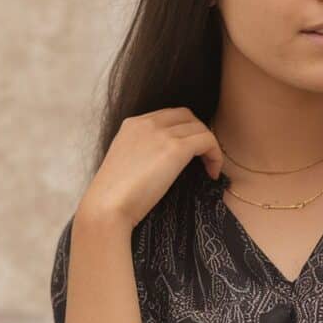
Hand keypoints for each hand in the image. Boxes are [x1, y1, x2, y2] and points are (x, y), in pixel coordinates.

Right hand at [80, 107, 223, 230]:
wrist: (107, 207)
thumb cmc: (113, 196)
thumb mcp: (125, 162)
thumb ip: (143, 152)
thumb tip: (166, 160)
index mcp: (132, 124)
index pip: (168, 115)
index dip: (184, 131)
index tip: (189, 153)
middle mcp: (147, 123)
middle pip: (187, 116)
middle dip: (199, 133)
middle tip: (202, 158)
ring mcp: (161, 133)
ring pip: (200, 128)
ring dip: (209, 146)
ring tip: (209, 169)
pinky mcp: (175, 148)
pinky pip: (207, 140)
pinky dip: (215, 155)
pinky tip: (212, 174)